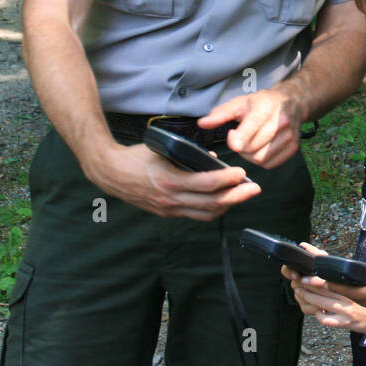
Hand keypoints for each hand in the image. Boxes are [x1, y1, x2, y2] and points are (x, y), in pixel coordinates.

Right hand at [83, 141, 259, 220]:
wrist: (110, 173)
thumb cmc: (135, 157)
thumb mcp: (163, 150)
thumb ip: (188, 155)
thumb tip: (213, 158)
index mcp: (170, 181)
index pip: (206, 185)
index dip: (227, 180)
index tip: (241, 172)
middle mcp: (171, 200)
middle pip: (211, 204)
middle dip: (236, 196)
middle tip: (254, 188)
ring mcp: (169, 209)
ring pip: (206, 214)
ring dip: (228, 205)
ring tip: (243, 195)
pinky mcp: (167, 213)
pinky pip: (196, 215)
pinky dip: (213, 209)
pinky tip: (224, 201)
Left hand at [197, 89, 303, 167]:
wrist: (292, 102)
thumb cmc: (261, 103)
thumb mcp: (240, 103)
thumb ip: (220, 114)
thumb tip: (201, 123)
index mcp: (265, 107)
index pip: (252, 126)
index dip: (240, 138)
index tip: (232, 143)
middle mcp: (280, 121)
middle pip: (253, 148)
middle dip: (241, 148)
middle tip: (239, 140)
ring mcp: (289, 135)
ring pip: (261, 158)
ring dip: (250, 156)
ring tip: (249, 144)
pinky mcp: (293, 147)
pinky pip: (271, 164)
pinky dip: (261, 161)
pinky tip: (260, 149)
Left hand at [282, 244, 365, 333]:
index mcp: (360, 288)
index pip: (336, 278)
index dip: (320, 275)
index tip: (309, 270)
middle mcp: (352, 300)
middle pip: (325, 289)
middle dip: (308, 284)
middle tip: (297, 279)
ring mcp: (347, 312)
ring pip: (322, 303)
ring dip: (308, 298)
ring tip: (300, 292)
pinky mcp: (347, 323)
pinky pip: (328, 320)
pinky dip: (320, 315)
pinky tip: (316, 311)